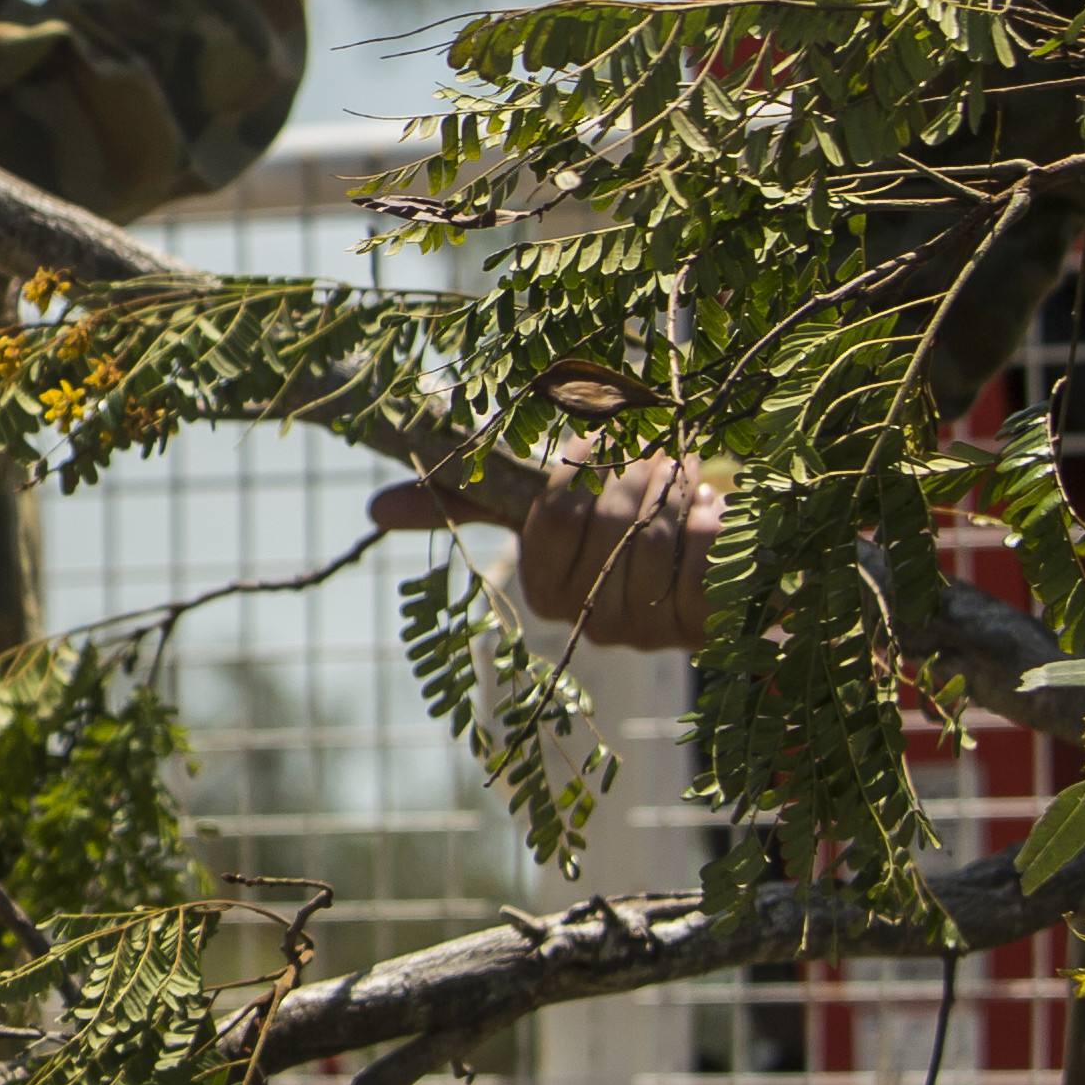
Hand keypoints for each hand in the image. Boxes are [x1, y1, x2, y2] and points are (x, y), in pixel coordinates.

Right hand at [370, 442, 720, 650]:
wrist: (704, 547)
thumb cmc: (614, 513)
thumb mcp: (540, 498)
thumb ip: (466, 499)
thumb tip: (373, 511)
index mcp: (544, 593)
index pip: (552, 515)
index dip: (578, 470)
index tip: (596, 450)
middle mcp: (592, 625)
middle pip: (610, 524)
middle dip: (635, 476)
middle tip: (651, 459)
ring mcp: (651, 633)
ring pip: (658, 539)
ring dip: (675, 493)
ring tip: (681, 487)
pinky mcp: (705, 626)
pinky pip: (705, 559)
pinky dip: (710, 520)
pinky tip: (709, 516)